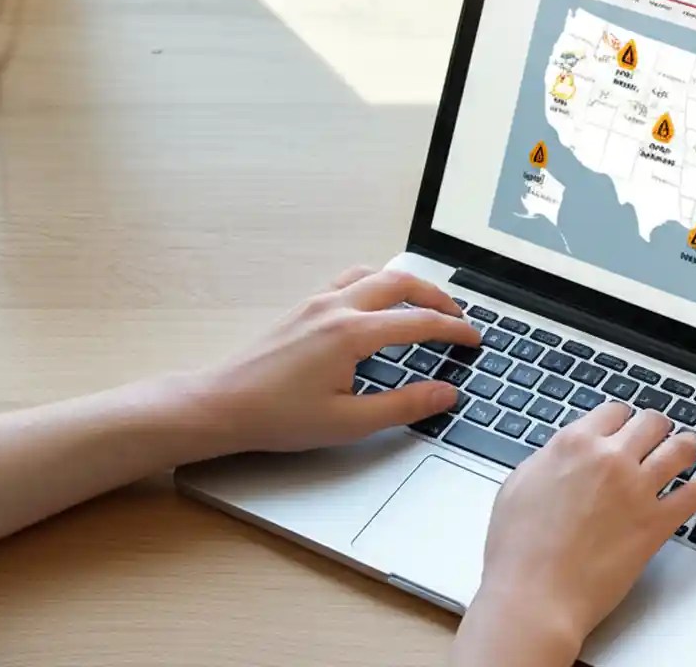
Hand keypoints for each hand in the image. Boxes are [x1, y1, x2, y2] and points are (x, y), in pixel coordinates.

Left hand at [194, 266, 479, 454]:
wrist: (221, 405)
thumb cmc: (278, 417)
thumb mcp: (349, 422)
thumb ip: (404, 405)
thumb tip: (446, 394)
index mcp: (352, 334)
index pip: (419, 323)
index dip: (453, 330)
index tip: (473, 339)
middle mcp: (336, 308)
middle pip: (401, 283)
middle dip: (437, 296)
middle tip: (458, 316)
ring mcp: (316, 303)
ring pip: (373, 274)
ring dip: (406, 284)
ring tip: (424, 303)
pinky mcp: (303, 308)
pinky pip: (349, 280)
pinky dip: (375, 284)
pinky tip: (377, 304)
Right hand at [452, 403, 695, 665]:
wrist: (535, 595)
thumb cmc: (517, 550)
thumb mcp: (517, 486)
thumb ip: (547, 461)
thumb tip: (562, 454)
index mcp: (573, 444)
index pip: (612, 412)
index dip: (621, 419)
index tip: (625, 426)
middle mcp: (610, 459)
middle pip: (651, 422)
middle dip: (656, 427)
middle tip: (659, 434)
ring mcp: (637, 489)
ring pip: (679, 449)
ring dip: (687, 445)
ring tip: (691, 447)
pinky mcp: (656, 523)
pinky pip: (695, 495)